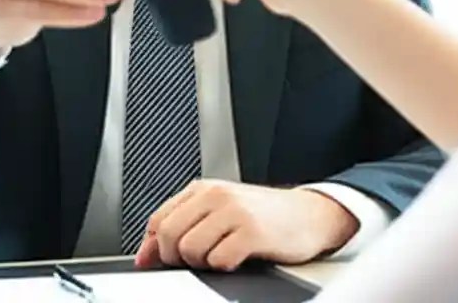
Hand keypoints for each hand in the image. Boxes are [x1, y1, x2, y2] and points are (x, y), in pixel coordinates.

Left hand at [133, 181, 357, 271]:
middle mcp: (216, 196)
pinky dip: (225, 266)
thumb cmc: (265, 216)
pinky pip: (219, 260)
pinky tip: (238, 258)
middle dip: (176, 258)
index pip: (158, 219)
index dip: (152, 247)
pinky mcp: (252, 232)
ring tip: (221, 256)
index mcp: (203, 190)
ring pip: (191, 249)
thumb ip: (185, 225)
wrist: (310, 215)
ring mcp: (235, 212)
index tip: (153, 262)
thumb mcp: (221, 211)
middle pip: (170, 235)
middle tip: (196, 261)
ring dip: (202, 263)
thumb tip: (146, 255)